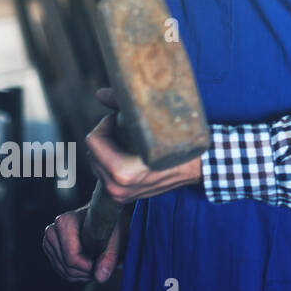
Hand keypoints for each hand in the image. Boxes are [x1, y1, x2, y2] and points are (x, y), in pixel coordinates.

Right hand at [42, 204, 125, 282]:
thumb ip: (109, 257)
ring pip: (64, 271)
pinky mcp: (50, 250)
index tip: (104, 264)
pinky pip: (61, 271)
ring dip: (83, 274)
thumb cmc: (109, 222)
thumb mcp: (115, 237)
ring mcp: (49, 242)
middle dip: (87, 272)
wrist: (103, 215)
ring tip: (99, 264)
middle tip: (104, 265)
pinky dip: (77, 274)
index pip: (72, 258)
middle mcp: (52, 231)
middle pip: (67, 266)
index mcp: (64, 223)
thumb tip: (101, 277)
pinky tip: (90, 265)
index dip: (89, 267)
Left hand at [85, 87, 202, 204]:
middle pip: (92, 153)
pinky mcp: (123, 197)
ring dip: (107, 149)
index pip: (94, 142)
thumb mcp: (154, 124)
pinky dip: (111, 161)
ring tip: (127, 139)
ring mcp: (119, 195)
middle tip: (125, 126)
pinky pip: (106, 174)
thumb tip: (98, 93)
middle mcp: (117, 187)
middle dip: (105, 137)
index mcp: (122, 172)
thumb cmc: (179, 146)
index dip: (105, 124)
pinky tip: (126, 152)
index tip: (119, 117)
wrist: (198, 168)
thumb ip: (122, 106)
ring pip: (97, 164)